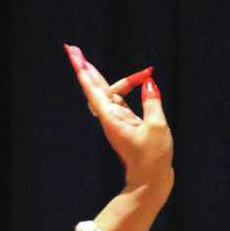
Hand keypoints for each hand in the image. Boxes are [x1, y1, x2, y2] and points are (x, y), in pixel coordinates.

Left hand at [63, 44, 174, 190]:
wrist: (150, 180)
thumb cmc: (152, 157)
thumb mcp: (156, 127)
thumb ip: (153, 102)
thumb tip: (149, 82)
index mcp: (112, 119)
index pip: (95, 91)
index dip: (86, 73)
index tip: (75, 59)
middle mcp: (110, 118)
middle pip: (96, 88)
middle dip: (86, 69)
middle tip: (73, 51)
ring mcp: (117, 120)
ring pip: (110, 92)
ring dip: (107, 75)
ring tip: (95, 60)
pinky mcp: (126, 123)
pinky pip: (121, 99)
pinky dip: (126, 86)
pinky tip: (134, 80)